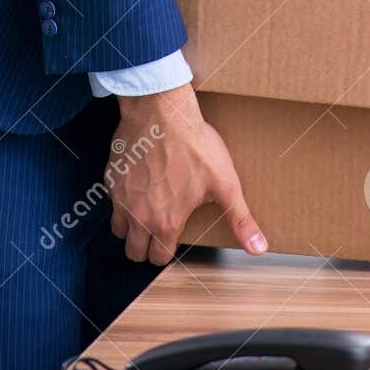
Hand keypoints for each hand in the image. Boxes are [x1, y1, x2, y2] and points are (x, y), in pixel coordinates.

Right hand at [104, 81, 267, 266]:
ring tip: (147, 210)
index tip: (173, 240)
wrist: (162, 111)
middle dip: (145, 247)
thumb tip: (259, 249)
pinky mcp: (111, 178)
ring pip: (117, 229)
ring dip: (130, 226)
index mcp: (166, 223)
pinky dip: (121, 199)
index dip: (167, 252)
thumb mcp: (225, 184)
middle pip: (133, 252)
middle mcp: (138, 216)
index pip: (158, 259)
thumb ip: (240, 220)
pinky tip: (138, 184)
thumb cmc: (194, 145)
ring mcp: (120, 197)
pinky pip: (111, 200)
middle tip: (158, 231)